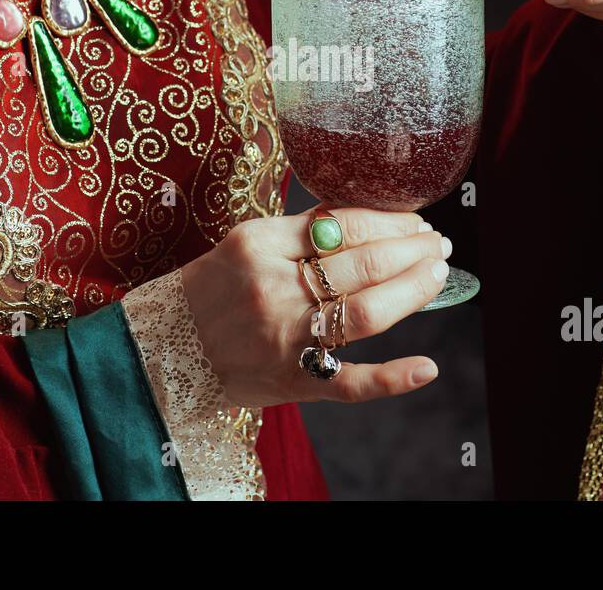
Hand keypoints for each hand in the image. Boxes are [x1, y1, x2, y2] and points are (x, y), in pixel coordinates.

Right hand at [180, 208, 450, 405]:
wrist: (164, 348)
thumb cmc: (211, 289)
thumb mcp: (245, 243)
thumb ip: (299, 231)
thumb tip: (363, 219)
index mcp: (260, 244)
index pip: (342, 225)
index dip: (389, 222)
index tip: (416, 220)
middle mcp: (274, 288)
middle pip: (361, 264)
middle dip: (411, 250)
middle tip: (439, 242)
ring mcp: (285, 337)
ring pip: (364, 312)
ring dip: (412, 291)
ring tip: (438, 274)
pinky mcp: (292, 380)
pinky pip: (349, 381)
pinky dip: (392, 378)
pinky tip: (426, 367)